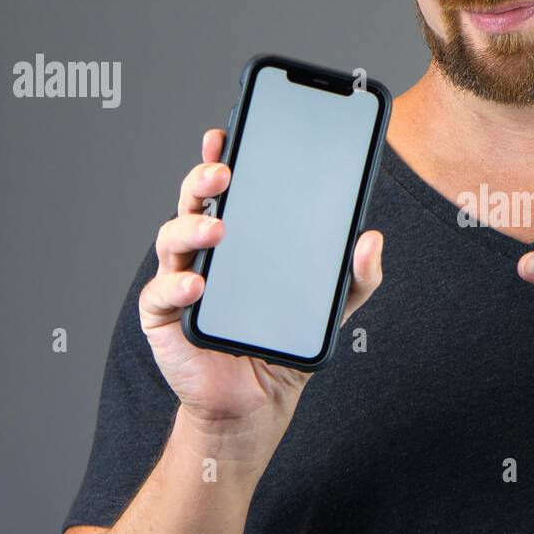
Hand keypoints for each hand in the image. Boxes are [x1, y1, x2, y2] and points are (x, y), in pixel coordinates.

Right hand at [140, 126, 383, 429]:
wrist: (256, 401)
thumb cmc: (283, 342)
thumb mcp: (332, 307)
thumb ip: (356, 276)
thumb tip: (371, 238)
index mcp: (240, 237)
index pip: (229, 187)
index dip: (222, 155)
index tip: (229, 132)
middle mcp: (205, 250)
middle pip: (195, 200)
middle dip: (205, 177)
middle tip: (225, 171)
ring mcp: (180, 279)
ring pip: (172, 238)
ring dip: (192, 226)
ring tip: (219, 227)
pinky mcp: (165, 316)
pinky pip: (162, 294)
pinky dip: (177, 286)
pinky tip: (197, 286)